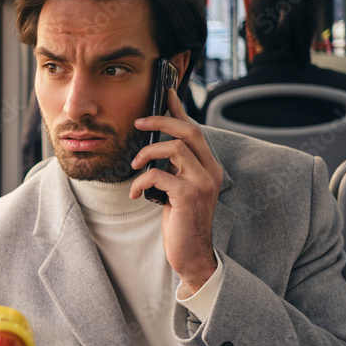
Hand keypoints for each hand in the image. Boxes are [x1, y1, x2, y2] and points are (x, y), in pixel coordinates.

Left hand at [130, 89, 222, 293]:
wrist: (191, 253)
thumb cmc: (181, 220)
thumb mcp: (177, 188)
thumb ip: (173, 169)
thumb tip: (155, 148)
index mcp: (208, 167)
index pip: (194, 129)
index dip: (178, 109)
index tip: (165, 92)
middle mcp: (210, 171)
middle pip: (189, 130)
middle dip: (162, 120)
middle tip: (139, 121)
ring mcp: (202, 183)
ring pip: (175, 148)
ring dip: (148, 152)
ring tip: (135, 166)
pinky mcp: (188, 197)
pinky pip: (159, 175)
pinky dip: (141, 181)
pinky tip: (135, 194)